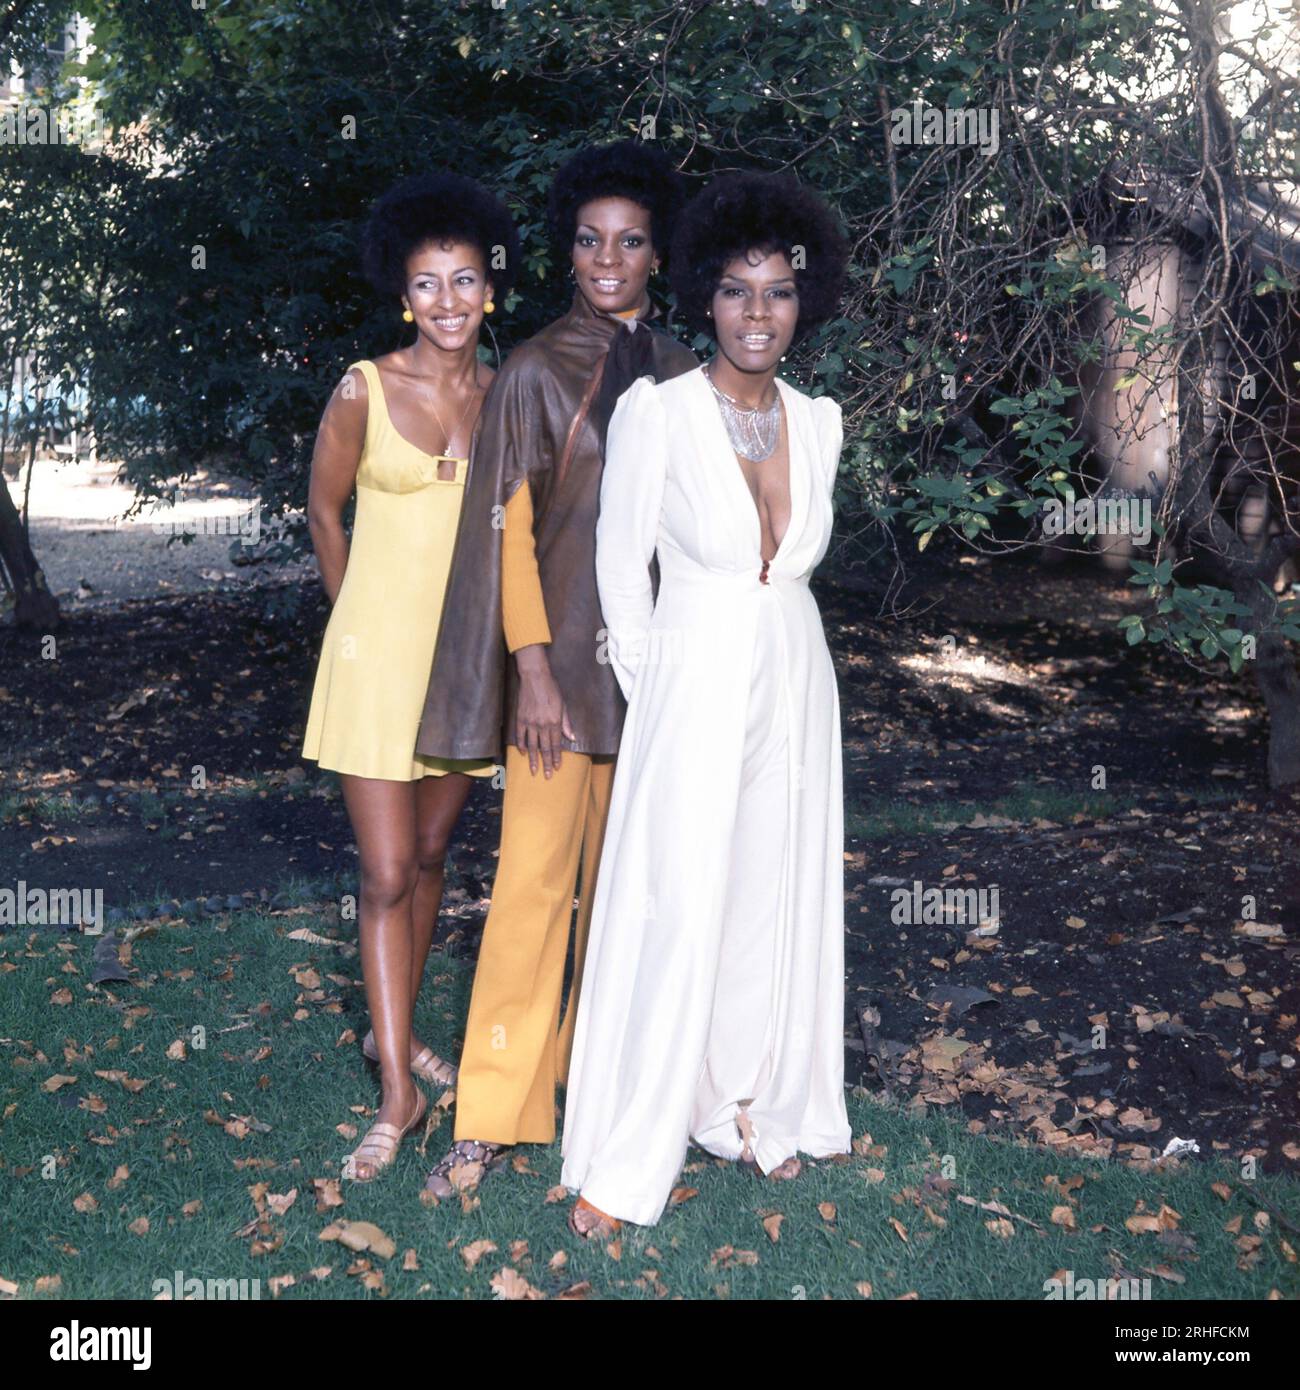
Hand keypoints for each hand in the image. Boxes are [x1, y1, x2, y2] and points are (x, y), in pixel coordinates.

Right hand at [513, 646, 574, 777]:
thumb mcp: (563, 705)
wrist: (534, 677)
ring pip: (531, 745)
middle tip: (547, 776)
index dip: (556, 757)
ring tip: (534, 770)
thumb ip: (566, 723)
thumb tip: (572, 738)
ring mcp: (529, 722)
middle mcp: (542, 725)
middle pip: (544, 748)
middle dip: (546, 763)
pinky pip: (520, 736)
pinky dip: (521, 745)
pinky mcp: (520, 718)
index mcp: (554, 722)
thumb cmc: (551, 689)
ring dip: (533, 759)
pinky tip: (523, 753)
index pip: (555, 744)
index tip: (557, 767)